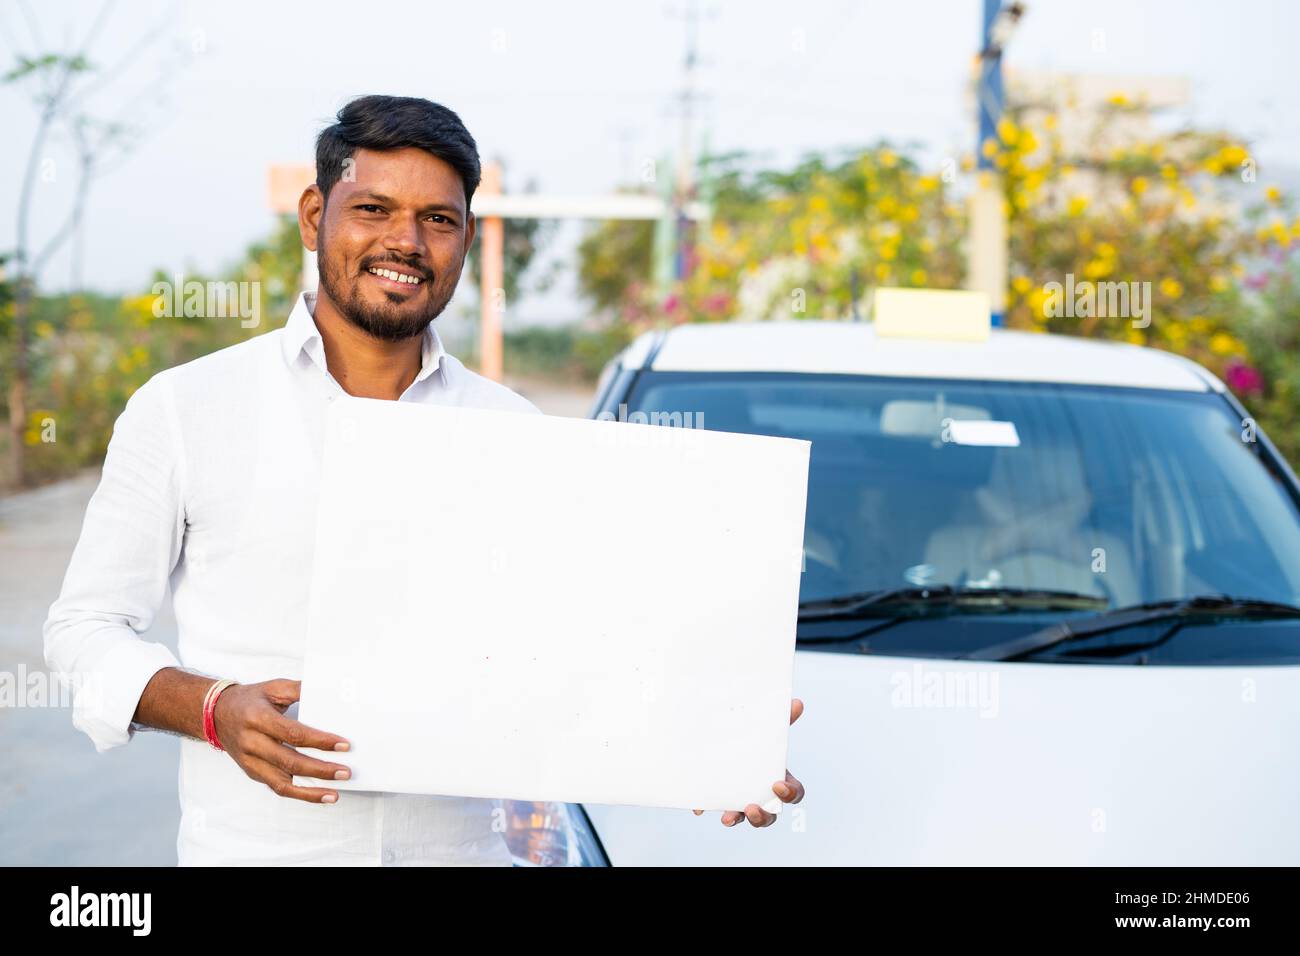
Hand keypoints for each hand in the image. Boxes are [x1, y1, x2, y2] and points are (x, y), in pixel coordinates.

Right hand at [212, 678, 350, 803]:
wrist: (216, 714)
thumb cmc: (249, 699)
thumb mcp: (273, 687)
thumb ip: (300, 689)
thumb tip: (329, 692)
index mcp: (258, 718)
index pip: (294, 734)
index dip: (320, 741)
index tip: (343, 745)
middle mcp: (252, 742)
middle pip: (290, 761)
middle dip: (320, 770)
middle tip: (345, 772)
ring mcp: (249, 761)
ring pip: (281, 783)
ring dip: (309, 791)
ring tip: (334, 794)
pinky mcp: (251, 772)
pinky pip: (276, 786)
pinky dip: (297, 793)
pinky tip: (317, 794)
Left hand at [693, 698, 804, 826]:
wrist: (723, 734)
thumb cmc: (753, 738)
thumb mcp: (765, 728)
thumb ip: (780, 719)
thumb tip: (796, 703)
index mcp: (777, 777)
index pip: (793, 793)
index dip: (789, 794)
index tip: (777, 786)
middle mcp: (761, 794)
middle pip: (769, 815)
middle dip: (762, 817)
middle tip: (751, 808)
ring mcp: (739, 798)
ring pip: (743, 817)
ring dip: (737, 819)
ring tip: (728, 817)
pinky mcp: (719, 797)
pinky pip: (714, 807)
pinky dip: (707, 807)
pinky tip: (700, 806)